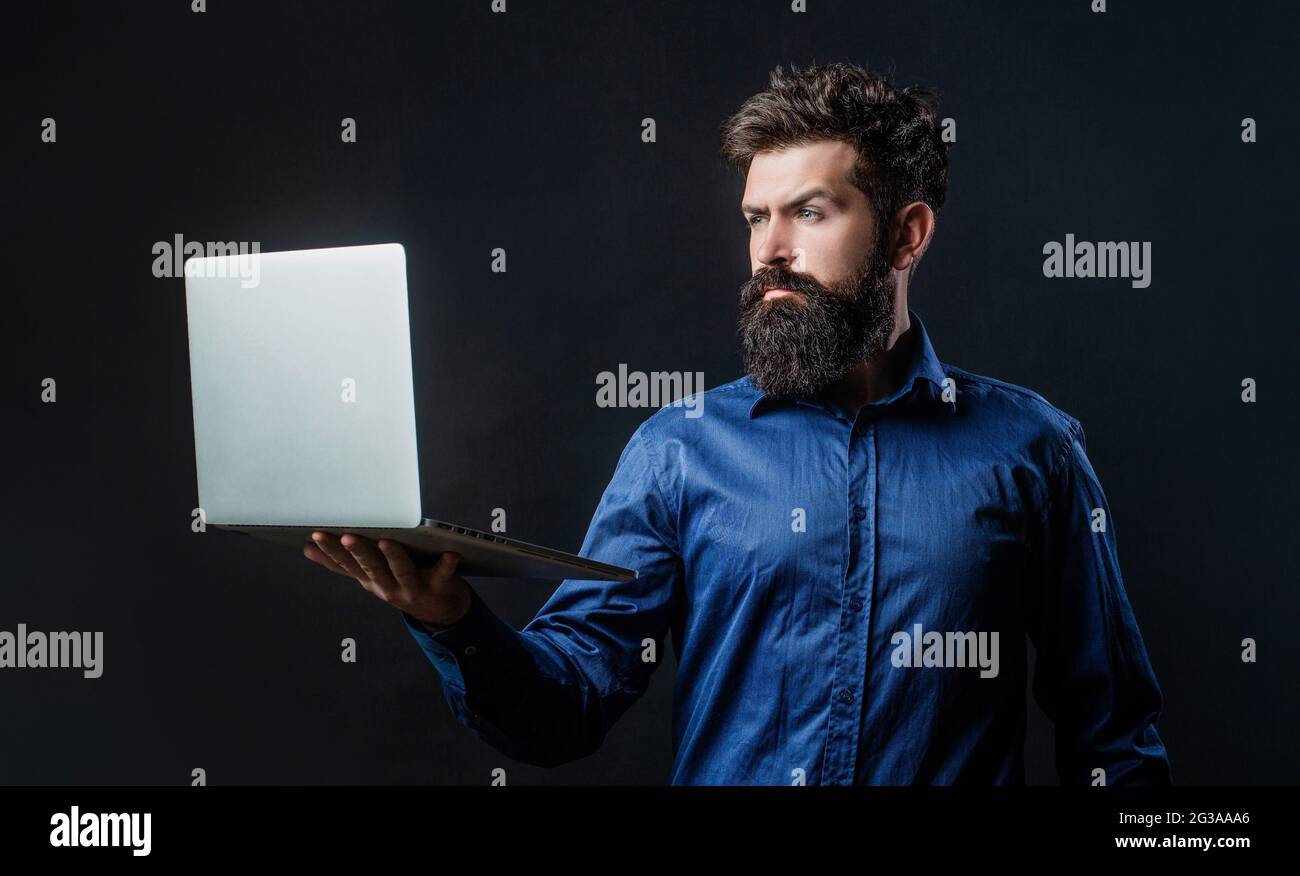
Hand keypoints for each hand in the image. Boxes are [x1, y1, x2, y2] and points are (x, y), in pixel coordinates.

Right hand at [303, 531, 471, 626]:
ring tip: (388, 542)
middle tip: (347, 535)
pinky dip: (447, 565)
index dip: (331, 551)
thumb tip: (307, 549)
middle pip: (371, 567)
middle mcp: (387, 587)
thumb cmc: (400, 582)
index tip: (316, 535)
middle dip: (358, 551)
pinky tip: (451, 554)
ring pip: (402, 572)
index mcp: (369, 579)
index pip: (346, 565)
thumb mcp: (368, 575)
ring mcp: (412, 589)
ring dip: (395, 558)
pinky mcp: (439, 587)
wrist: (439, 609)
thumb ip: (342, 563)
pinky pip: (443, 575)